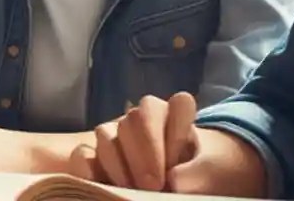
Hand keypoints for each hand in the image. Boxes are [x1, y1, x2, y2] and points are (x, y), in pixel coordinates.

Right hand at [69, 93, 266, 196]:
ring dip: (119, 165)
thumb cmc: (200, 177)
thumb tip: (175, 180)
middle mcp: (144, 120)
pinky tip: (102, 186)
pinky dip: (87, 170)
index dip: (177, 129)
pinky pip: (81, 154)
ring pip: (106, 135)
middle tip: (154, 185)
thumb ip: (199, 173)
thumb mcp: (211, 176)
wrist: (182, 187)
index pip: (180, 103)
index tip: (176, 163)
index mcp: (178, 116)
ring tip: (132, 190)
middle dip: (144, 153)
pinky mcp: (94, 157)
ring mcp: (116, 136)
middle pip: (136, 118)